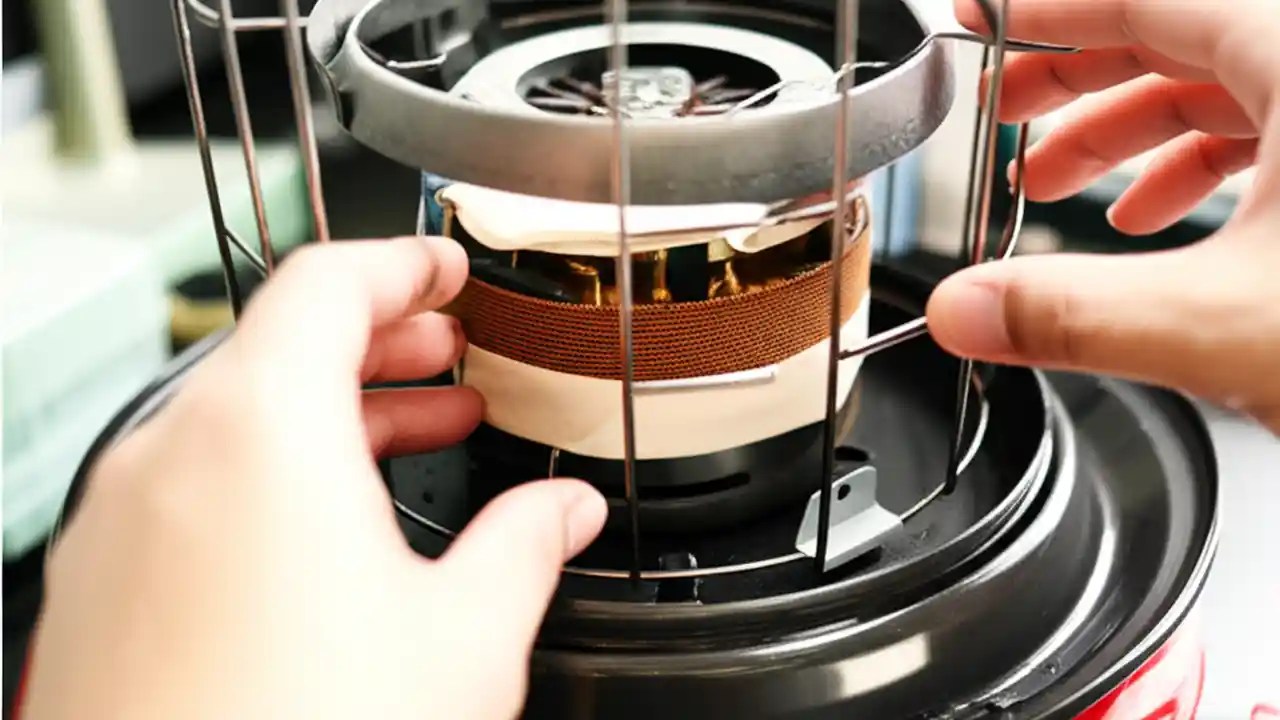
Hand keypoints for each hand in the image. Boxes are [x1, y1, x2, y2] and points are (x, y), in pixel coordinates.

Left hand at [21, 237, 607, 719]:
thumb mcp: (462, 640)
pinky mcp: (103, 587)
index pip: (328, 283)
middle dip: (377, 340)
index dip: (401, 261)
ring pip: (233, 417)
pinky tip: (332, 528)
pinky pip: (192, 486)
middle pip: (278, 344)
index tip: (444, 269)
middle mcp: (171, 456)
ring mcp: (121, 523)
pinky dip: (267, 474)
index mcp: (263, 430)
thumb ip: (524, 548)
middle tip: (448, 355)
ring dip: (328, 412)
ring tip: (413, 433)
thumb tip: (564, 513)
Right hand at [928, 0, 1279, 429]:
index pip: (1145, 1)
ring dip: (1121, 133)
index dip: (1042, 10)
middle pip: (1174, 36)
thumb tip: (962, 308)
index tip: (979, 17)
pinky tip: (1148, 222)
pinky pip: (1262, 136)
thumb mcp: (1226, 323)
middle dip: (1070, 76)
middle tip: (1000, 106)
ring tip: (1053, 181)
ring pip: (1218, 89)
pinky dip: (1186, 169)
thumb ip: (1076, 313)